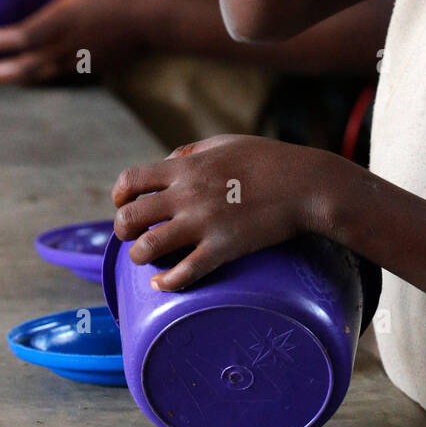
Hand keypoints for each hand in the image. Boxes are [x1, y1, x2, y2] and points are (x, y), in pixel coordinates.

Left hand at [0, 0, 145, 82]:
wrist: (154, 17)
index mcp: (62, 20)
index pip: (21, 37)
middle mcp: (66, 45)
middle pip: (23, 67)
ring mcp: (77, 59)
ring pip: (38, 76)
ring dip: (12, 78)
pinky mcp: (89, 66)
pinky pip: (55, 76)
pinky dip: (36, 76)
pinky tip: (29, 72)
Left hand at [112, 134, 332, 289]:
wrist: (305, 184)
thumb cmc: (268, 159)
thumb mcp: (225, 142)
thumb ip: (191, 152)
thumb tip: (167, 163)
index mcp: (187, 167)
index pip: (131, 180)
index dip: (119, 195)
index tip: (124, 204)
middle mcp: (188, 195)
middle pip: (130, 218)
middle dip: (124, 230)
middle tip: (136, 234)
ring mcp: (204, 223)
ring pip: (148, 249)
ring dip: (141, 257)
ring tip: (150, 257)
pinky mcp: (222, 248)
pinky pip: (183, 274)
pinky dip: (167, 283)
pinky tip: (164, 284)